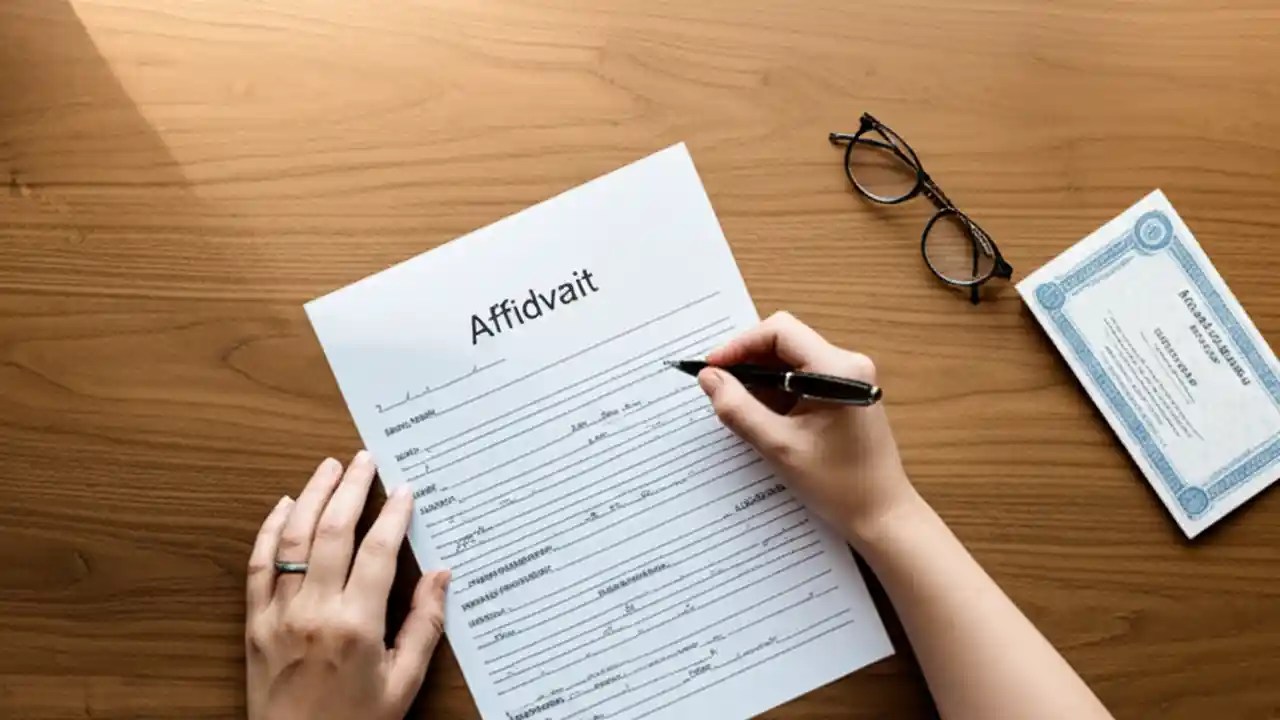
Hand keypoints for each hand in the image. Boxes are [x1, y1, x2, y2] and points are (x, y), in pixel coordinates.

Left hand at [245, 452, 450, 719]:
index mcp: (356, 626)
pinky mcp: (253, 624)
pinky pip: (259, 565)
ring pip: (293, 539)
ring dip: (311, 496)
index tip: (404, 489)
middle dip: (351, 488)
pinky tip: (284, 507)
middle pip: (333, 532)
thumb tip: (442, 576)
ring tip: (328, 467)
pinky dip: (270, 531)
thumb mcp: (403, 683)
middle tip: (364, 459)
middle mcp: (314, 612)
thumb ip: (424, 625)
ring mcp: (278, 615)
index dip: (393, 515)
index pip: (377, 552)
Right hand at [698, 312, 921, 547]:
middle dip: (747, 362)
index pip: (779, 331)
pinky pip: (802, 378)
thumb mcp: (779, 447)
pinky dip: (777, 391)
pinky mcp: (844, 393)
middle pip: (784, 342)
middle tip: (718, 387)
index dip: (740, 345)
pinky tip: (762, 417)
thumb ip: (738, 409)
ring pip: (790, 360)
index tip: (712, 367)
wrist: (881, 514)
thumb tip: (709, 378)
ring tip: (738, 407)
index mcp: (838, 368)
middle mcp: (847, 364)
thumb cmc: (839, 485)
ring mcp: (848, 378)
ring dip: (760, 379)